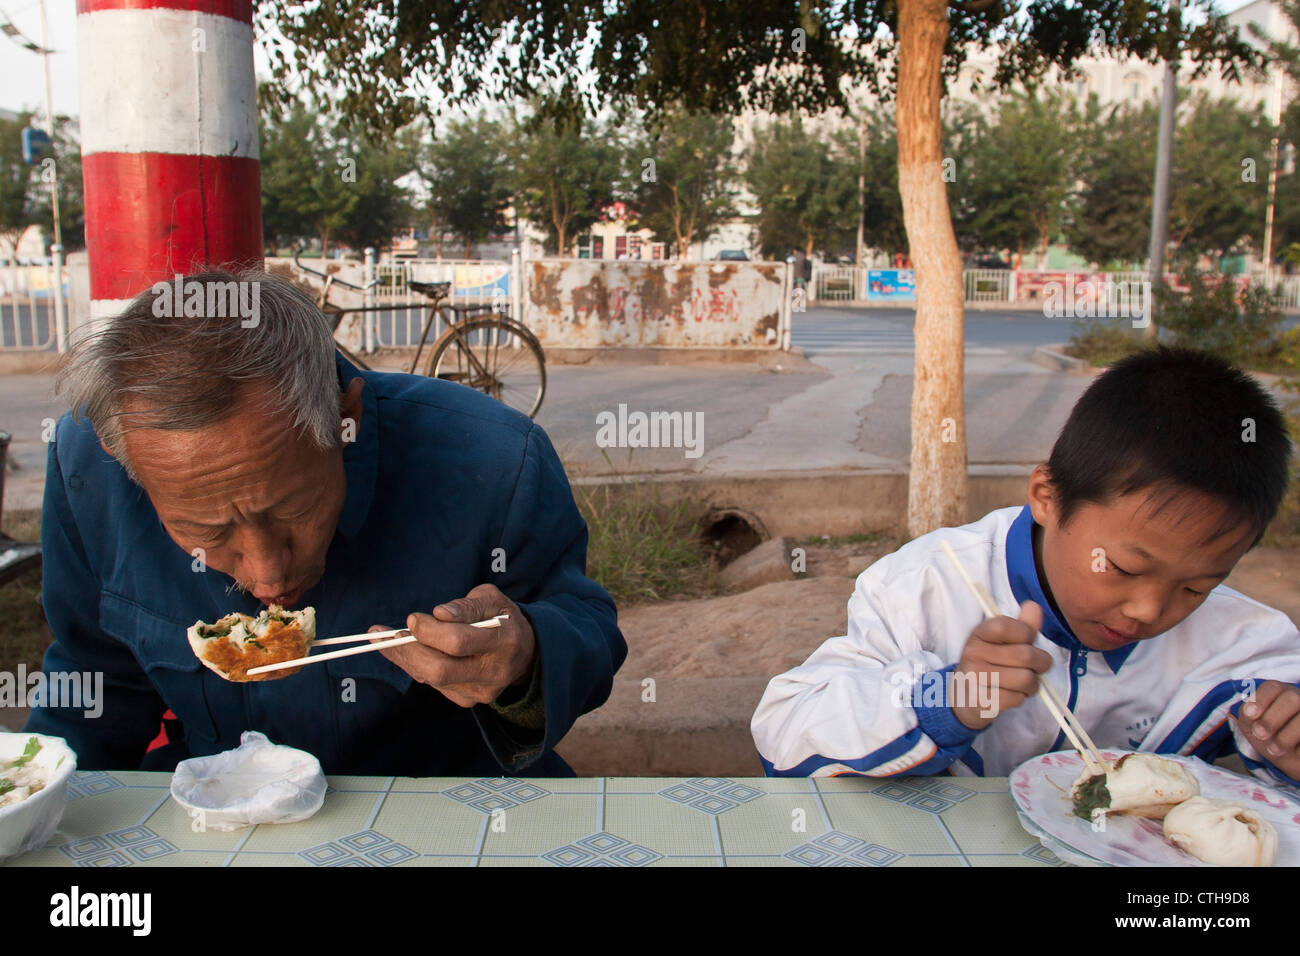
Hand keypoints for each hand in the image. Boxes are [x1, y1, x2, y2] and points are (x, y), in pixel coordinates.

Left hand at [368, 583, 535, 707]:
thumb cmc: (502, 618)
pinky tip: (404, 650)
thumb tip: (438, 614)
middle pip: (440, 669)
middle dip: (410, 650)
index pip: (459, 642)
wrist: (524, 652)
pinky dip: (414, 665)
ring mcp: (480, 691)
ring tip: (384, 638)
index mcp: (504, 641)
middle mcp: (493, 672)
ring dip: (404, 658)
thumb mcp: (492, 600)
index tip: (412, 618)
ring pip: (431, 679)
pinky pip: (432, 684)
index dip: (430, 631)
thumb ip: (466, 606)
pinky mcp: (468, 700)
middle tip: (392, 633)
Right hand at [952, 601, 1052, 730]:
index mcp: (979, 634)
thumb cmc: (989, 665)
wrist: (963, 697)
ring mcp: (974, 677)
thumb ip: (1022, 625)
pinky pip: (1017, 698)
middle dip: (1041, 663)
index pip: (1006, 626)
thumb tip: (1034, 606)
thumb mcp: (1002, 642)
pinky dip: (1020, 698)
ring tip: (1024, 683)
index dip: (1026, 633)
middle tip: (1037, 667)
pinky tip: (1011, 694)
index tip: (1029, 640)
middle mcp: (973, 652)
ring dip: (1032, 684)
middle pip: (1025, 655)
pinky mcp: (981, 700)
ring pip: (1026, 679)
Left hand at [1231, 680, 1299, 780]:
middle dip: (1272, 718)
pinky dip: (1299, 744)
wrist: (1290, 759)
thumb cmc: (1268, 737)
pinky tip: (1295, 753)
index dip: (1261, 699)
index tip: (1250, 715)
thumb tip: (1249, 713)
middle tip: (1260, 734)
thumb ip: (1248, 716)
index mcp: (1282, 693)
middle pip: (1291, 698)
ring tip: (1273, 749)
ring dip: (1286, 735)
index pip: (1273, 687)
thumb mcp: (1253, 726)